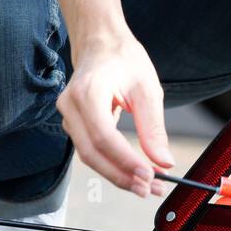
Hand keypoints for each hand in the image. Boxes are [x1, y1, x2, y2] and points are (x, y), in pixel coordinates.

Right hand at [55, 31, 173, 197]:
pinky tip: (130, 171)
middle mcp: (71, 105)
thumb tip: (163, 162)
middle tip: (149, 189)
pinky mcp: (73, 123)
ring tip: (145, 184)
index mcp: (88, 91)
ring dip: (116, 174)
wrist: (100, 42)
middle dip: (121, 176)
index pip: (104, 136)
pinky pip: (89, 150)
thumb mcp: (147, 88)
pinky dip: (110, 164)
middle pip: (92, 153)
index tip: (149, 176)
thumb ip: (154, 127)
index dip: (125, 161)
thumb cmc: (123, 59)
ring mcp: (67, 115)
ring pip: (89, 156)